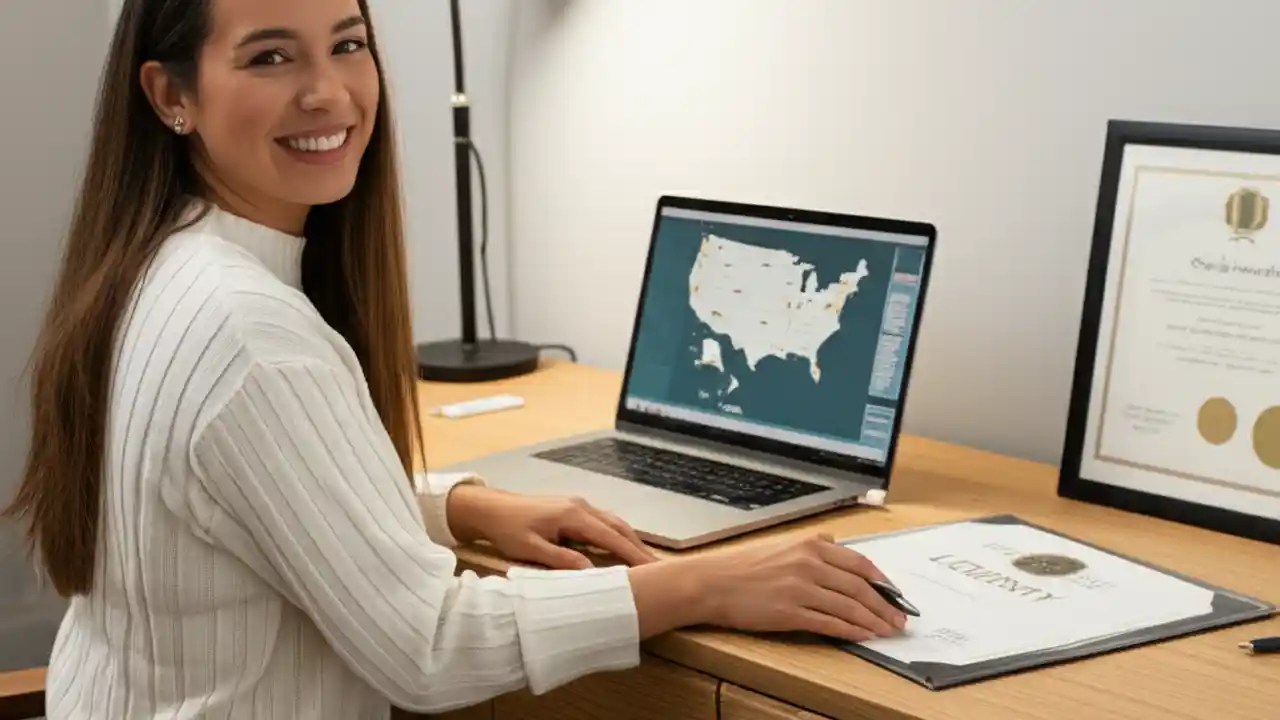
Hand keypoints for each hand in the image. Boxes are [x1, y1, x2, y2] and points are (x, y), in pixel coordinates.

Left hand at [447, 485, 657, 569]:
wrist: (491, 508)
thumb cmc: (508, 530)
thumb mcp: (532, 549)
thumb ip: (562, 560)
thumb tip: (591, 573)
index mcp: (573, 516)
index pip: (611, 537)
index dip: (632, 554)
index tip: (652, 569)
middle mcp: (581, 506)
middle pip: (618, 527)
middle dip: (638, 547)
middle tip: (658, 568)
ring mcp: (578, 505)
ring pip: (612, 522)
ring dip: (630, 540)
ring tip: (645, 560)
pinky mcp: (573, 508)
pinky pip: (603, 521)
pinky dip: (617, 534)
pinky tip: (621, 546)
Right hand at [629, 533, 906, 642]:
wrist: (712, 583)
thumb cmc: (743, 567)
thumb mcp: (781, 545)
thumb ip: (812, 545)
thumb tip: (836, 544)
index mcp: (810, 545)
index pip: (859, 563)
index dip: (882, 582)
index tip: (895, 594)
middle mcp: (809, 563)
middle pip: (860, 587)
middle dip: (885, 605)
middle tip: (899, 619)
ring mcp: (801, 589)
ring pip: (849, 607)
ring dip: (873, 621)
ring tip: (887, 631)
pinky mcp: (790, 613)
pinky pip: (830, 624)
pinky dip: (852, 631)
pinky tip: (863, 637)